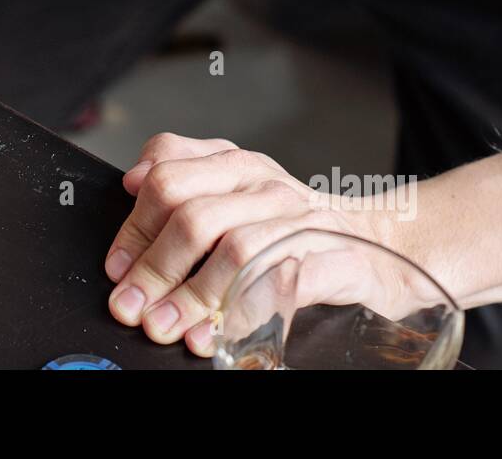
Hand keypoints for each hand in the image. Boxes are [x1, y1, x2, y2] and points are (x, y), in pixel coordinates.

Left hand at [105, 133, 416, 355]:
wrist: (384, 243)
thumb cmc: (294, 224)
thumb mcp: (236, 186)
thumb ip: (184, 172)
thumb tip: (132, 180)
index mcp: (236, 166)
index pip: (169, 175)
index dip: (134, 225)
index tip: (117, 267)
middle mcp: (267, 187)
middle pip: (194, 216)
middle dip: (154, 267)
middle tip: (132, 306)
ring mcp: (302, 222)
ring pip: (234, 249)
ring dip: (191, 296)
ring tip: (165, 326)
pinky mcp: (334, 260)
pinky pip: (282, 283)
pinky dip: (241, 313)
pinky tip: (215, 335)